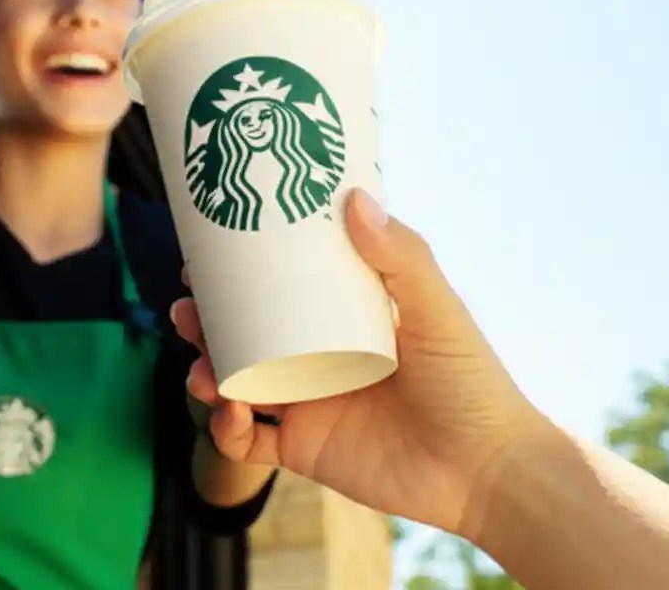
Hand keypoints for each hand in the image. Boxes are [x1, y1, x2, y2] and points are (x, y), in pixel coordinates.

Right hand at [170, 189, 546, 534]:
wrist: (482, 471)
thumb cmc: (471, 382)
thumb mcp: (437, 310)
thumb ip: (401, 257)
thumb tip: (353, 198)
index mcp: (347, 314)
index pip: (284, 281)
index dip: (243, 268)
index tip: (209, 249)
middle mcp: (320, 353)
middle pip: (245, 329)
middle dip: (206, 318)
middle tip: (186, 305)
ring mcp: (308, 401)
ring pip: (236, 379)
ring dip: (206, 369)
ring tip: (201, 365)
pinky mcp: (303, 448)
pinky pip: (246, 440)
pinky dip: (224, 429)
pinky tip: (227, 411)